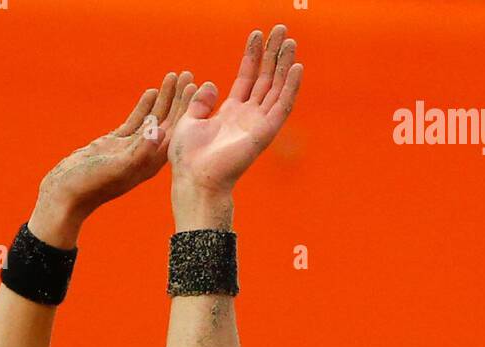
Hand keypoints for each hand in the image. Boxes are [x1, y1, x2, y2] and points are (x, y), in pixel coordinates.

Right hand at [37, 72, 195, 227]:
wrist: (66, 194)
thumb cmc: (90, 185)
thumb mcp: (117, 168)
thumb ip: (139, 151)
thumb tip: (160, 130)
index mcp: (150, 163)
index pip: (174, 131)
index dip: (186, 108)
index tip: (196, 86)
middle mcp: (145, 157)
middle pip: (168, 122)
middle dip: (179, 99)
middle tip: (190, 74)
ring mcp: (130, 149)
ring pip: (153, 118)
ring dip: (164, 98)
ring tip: (174, 76)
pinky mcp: (116, 145)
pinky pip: (136, 122)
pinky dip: (144, 106)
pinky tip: (151, 91)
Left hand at [168, 25, 302, 195]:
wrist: (195, 179)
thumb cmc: (188, 158)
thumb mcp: (189, 121)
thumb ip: (200, 102)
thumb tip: (210, 84)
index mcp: (231, 113)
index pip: (246, 78)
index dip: (252, 56)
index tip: (256, 34)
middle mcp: (247, 117)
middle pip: (265, 79)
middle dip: (272, 54)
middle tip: (280, 30)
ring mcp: (258, 125)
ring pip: (276, 88)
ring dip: (284, 65)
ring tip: (289, 41)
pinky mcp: (265, 133)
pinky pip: (282, 106)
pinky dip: (290, 87)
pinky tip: (296, 67)